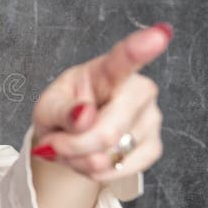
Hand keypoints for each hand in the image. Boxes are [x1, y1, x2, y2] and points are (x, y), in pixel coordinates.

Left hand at [30, 23, 172, 181]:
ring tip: (74, 146)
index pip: (124, 59)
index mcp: (107, 70)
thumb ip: (62, 111)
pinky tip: (89, 158)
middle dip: (72, 147)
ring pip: (108, 156)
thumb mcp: (47, 107)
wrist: (69, 138)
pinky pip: (117, 170)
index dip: (141, 48)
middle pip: (107, 131)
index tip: (159, 35)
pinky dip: (93, 172)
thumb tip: (84, 116)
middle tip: (55, 143)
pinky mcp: (154, 147)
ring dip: (79, 160)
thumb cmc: (61, 112)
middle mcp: (139, 90)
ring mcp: (151, 119)